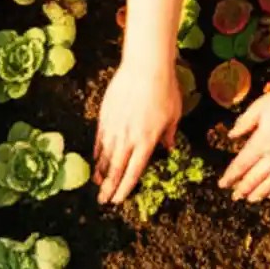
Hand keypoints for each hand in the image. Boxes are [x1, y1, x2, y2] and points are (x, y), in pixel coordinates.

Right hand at [94, 61, 181, 204]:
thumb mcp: (174, 114)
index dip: (125, 188)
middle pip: (116, 169)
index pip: (133, 171)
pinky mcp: (105, 116)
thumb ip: (168, 134)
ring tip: (97, 184)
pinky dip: (97, 153)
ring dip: (101, 172)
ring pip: (105, 156)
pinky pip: (99, 140)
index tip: (119, 200)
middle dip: (109, 187)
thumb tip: (168, 148)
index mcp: (147, 141)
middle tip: (103, 201)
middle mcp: (128, 138)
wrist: (145, 67)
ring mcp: (114, 127)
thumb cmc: (165, 89)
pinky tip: (95, 161)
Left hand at [218, 80, 269, 201]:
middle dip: (243, 189)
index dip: (230, 176)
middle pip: (255, 178)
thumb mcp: (260, 106)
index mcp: (262, 141)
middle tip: (234, 196)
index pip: (242, 164)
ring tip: (249, 200)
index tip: (222, 184)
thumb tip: (231, 135)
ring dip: (259, 193)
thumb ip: (244, 122)